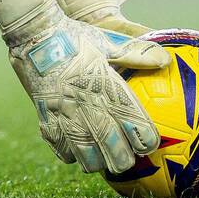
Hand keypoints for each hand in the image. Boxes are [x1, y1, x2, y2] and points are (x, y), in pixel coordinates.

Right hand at [7, 9, 168, 173]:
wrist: (33, 35)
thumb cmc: (73, 37)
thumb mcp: (106, 41)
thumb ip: (135, 53)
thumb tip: (165, 59)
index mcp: (108, 89)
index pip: (136, 128)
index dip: (146, 141)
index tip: (148, 142)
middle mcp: (89, 108)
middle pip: (115, 153)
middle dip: (124, 160)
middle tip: (126, 156)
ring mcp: (66, 118)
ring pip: (88, 159)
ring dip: (99, 162)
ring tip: (102, 156)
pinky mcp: (46, 121)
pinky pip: (63, 152)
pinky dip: (71, 154)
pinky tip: (75, 146)